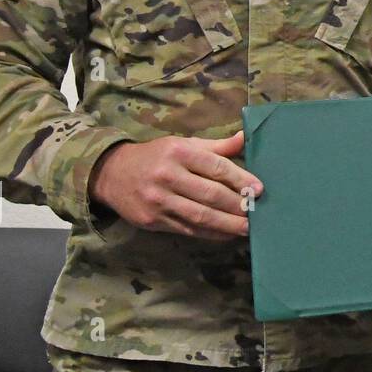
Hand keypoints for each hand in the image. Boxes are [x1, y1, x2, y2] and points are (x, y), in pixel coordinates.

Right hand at [89, 130, 261, 239]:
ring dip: (227, 224)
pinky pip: (187, 229)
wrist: (112, 174)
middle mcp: (168, 176)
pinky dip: (209, 233)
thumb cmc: (156, 156)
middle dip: (237, 206)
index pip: (217, 167)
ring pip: (200, 216)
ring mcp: (158, 201)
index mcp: (179, 152)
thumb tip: (244, 137)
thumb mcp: (183, 144)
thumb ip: (215, 146)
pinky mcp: (152, 221)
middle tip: (257, 212)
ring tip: (247, 228)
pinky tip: (225, 233)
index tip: (259, 189)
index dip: (241, 180)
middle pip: (211, 194)